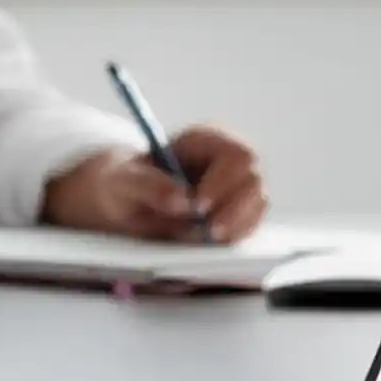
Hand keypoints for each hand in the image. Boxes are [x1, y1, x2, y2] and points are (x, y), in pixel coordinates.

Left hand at [42, 126, 267, 243]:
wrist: (125, 201)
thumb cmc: (123, 183)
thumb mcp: (124, 181)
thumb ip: (149, 185)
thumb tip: (182, 200)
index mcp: (206, 139)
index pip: (237, 156)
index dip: (223, 182)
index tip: (197, 207)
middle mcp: (229, 160)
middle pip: (254, 182)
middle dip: (231, 212)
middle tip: (204, 233)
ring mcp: (238, 186)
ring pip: (256, 207)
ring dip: (230, 228)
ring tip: (193, 236)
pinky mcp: (239, 212)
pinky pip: (249, 227)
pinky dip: (230, 238)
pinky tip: (203, 241)